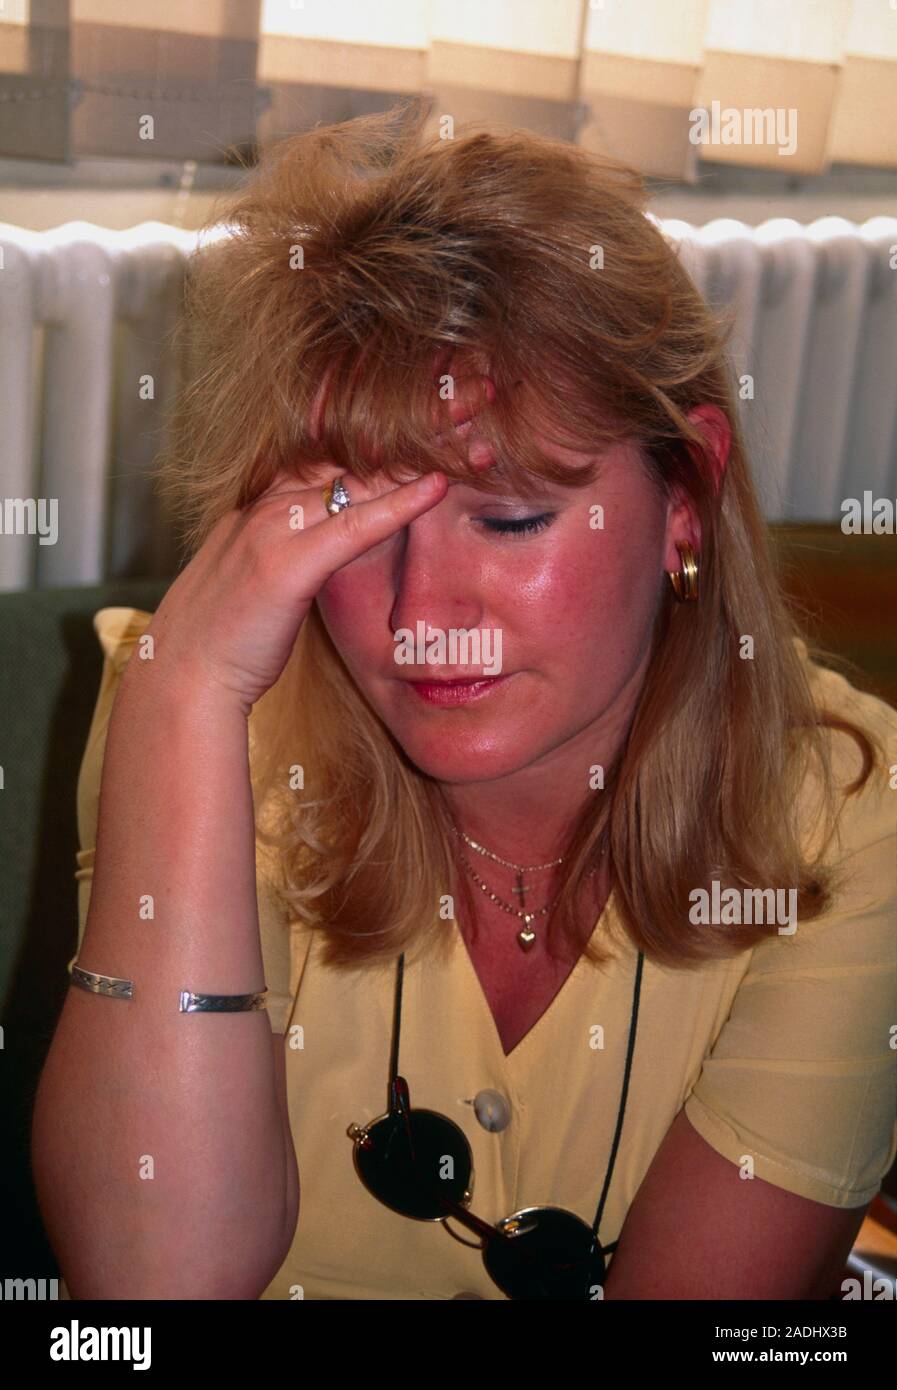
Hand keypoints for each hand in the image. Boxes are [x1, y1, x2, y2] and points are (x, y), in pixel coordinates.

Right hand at [138, 363, 497, 712]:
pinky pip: (350, 527)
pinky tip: (438, 488)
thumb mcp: (270, 580)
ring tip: (476, 430)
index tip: (445, 403)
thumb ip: (303, 552)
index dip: (395, 425)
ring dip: (423, 452)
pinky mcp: (284, 566)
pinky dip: (397, 505)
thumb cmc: (229, 639)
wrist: (181, 678)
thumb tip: (341, 544)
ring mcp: (273, 529)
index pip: (341, 448)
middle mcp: (269, 502)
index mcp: (267, 502)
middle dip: (419, 419)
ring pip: (359, 477)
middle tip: (476, 394)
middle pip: (356, 446)